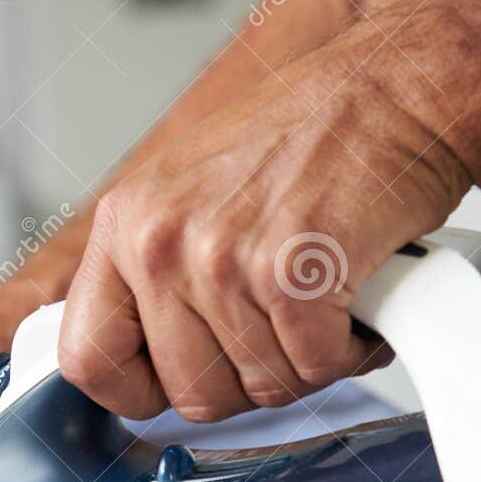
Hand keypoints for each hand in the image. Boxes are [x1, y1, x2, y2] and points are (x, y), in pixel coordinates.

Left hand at [56, 25, 468, 422]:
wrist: (394, 88)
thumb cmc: (311, 136)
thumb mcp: (193, 192)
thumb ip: (158, 273)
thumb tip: (148, 359)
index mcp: (125, 222)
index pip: (86, 358)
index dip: (138, 393)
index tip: (176, 385)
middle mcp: (160, 240)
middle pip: (190, 393)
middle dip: (250, 379)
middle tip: (282, 331)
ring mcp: (221, 258)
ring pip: (263, 388)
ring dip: (308, 359)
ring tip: (321, 297)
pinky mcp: (290, 274)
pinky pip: (316, 368)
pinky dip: (350, 348)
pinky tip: (353, 297)